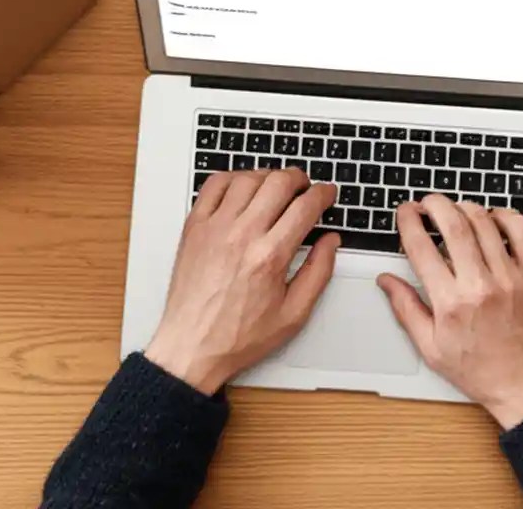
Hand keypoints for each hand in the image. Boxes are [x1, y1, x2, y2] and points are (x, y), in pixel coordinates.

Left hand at [145, 168, 339, 394]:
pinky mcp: (194, 228)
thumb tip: (331, 242)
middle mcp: (242, 235)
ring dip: (268, 175)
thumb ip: (318, 273)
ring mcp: (214, 228)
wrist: (192, 347)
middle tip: (305, 187)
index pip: (305, 207)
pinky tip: (242, 187)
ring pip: (247, 178)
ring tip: (276, 186)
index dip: (323, 194)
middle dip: (299, 179)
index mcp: (270, 256)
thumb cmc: (238, 336)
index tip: (327, 193)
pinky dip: (232, 177)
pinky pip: (213, 185)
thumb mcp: (293, 314)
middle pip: (278, 183)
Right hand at [377, 196, 522, 429]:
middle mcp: (481, 285)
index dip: (408, 221)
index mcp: (451, 303)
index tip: (405, 212)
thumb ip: (406, 308)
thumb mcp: (431, 348)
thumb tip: (386, 281)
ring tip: (454, 209)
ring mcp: (510, 277)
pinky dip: (504, 216)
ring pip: (485, 222)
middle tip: (426, 202)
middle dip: (434, 204)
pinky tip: (491, 219)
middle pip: (454, 224)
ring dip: (465, 207)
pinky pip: (521, 231)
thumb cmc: (480, 371)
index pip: (422, 247)